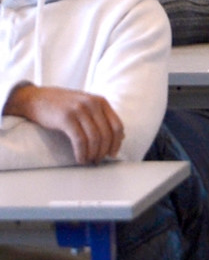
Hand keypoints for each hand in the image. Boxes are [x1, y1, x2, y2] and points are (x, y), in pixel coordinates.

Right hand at [5, 85, 124, 163]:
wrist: (36, 98)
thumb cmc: (62, 105)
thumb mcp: (86, 105)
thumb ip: (101, 118)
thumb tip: (121, 137)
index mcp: (101, 101)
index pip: (117, 125)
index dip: (117, 142)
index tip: (113, 154)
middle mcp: (93, 104)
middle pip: (107, 134)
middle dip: (104, 151)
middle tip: (98, 161)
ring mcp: (79, 110)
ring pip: (94, 138)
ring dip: (93, 154)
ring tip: (89, 161)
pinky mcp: (66, 118)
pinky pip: (80, 141)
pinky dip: (82, 153)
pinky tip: (80, 159)